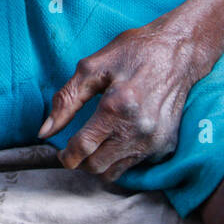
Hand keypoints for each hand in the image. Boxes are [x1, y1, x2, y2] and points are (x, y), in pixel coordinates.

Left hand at [38, 18, 209, 180]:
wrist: (178, 51)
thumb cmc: (133, 52)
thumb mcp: (93, 67)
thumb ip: (66, 100)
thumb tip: (44, 131)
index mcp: (116, 107)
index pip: (82, 149)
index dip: (65, 156)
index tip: (60, 152)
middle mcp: (137, 130)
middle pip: (96, 166)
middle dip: (81, 160)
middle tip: (78, 145)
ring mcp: (154, 140)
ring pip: (114, 172)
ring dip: (100, 162)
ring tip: (97, 143)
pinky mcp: (166, 145)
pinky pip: (134, 165)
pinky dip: (121, 157)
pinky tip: (120, 137)